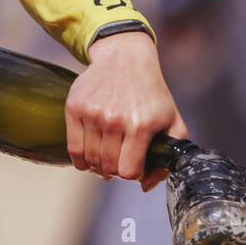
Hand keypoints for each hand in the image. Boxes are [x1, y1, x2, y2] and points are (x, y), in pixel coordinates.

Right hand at [67, 30, 187, 189]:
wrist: (125, 58)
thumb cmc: (151, 92)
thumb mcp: (172, 119)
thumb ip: (169, 155)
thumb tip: (146, 185)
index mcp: (142, 125)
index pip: (129, 172)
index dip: (133, 174)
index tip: (135, 165)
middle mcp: (116, 120)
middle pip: (108, 167)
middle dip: (116, 170)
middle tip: (120, 160)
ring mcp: (93, 114)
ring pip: (90, 160)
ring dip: (98, 164)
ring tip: (107, 156)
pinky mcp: (75, 108)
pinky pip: (73, 148)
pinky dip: (80, 159)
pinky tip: (89, 154)